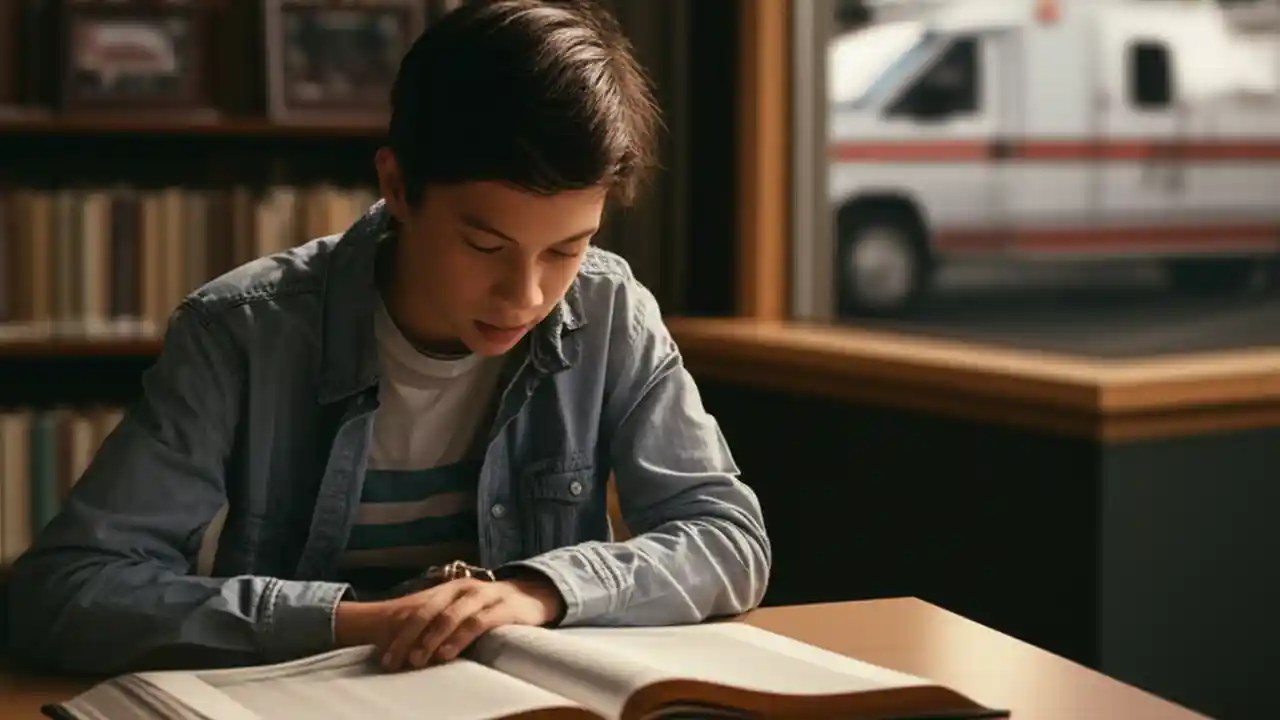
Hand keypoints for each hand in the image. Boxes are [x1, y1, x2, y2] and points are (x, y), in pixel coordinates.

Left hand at [334, 572, 564, 671]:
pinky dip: (459, 638)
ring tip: (417, 660)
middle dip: (408, 638)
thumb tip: (407, 645)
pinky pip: (477, 622)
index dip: (398, 634)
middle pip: (428, 612)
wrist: (534, 594)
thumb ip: (439, 620)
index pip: (417, 610)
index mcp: (448, 589)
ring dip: (430, 640)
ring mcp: (483, 595)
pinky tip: (447, 653)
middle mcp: (463, 588)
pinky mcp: (503, 607)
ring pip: (450, 616)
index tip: (384, 657)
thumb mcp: (462, 609)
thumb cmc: (491, 608)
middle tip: (395, 662)